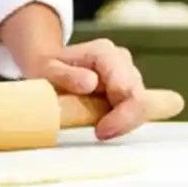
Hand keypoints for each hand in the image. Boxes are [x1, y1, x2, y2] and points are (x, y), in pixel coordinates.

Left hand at [26, 38, 145, 140]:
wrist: (49, 68)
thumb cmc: (47, 69)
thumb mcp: (46, 70)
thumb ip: (66, 74)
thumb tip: (91, 83)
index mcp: (104, 53)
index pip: (127, 85)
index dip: (121, 114)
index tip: (101, 131)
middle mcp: (121, 60)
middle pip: (140, 97)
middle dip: (124, 120)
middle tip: (99, 133)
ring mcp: (127, 74)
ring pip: (141, 105)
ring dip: (122, 120)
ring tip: (98, 126)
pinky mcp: (128, 89)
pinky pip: (135, 109)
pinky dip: (121, 121)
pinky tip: (104, 123)